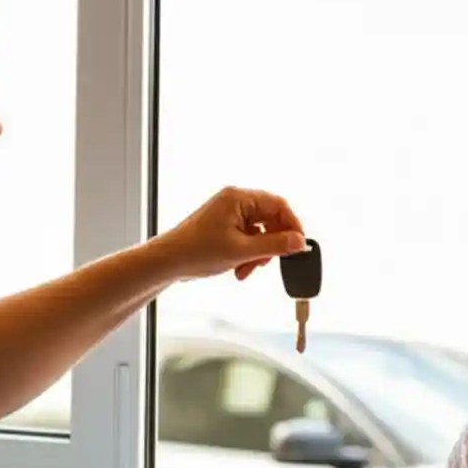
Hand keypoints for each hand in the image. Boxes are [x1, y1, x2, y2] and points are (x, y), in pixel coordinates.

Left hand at [153, 186, 307, 280]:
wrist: (168, 262)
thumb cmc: (196, 251)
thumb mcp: (242, 251)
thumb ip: (274, 245)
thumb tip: (299, 242)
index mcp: (238, 198)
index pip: (278, 205)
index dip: (292, 226)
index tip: (298, 246)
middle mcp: (234, 201)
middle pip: (270, 220)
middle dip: (271, 245)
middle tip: (268, 262)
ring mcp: (228, 214)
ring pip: (260, 232)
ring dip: (258, 253)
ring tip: (247, 269)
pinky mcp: (224, 227)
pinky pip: (247, 238)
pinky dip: (247, 255)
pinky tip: (238, 269)